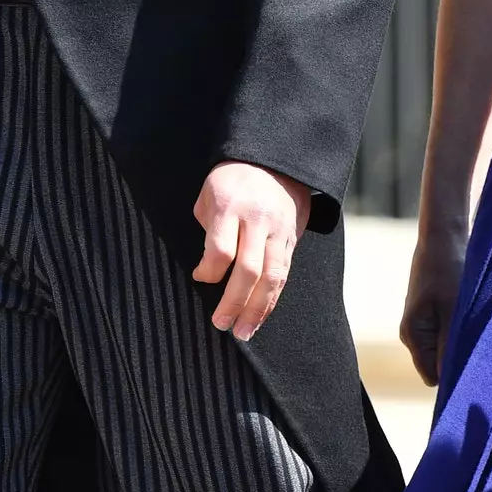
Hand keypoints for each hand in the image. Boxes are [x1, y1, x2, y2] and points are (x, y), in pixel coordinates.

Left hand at [192, 162, 310, 341]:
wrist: (276, 159)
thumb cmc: (232, 178)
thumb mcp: (208, 192)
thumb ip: (207, 227)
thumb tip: (208, 269)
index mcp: (230, 205)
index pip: (221, 249)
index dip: (209, 271)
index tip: (199, 278)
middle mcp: (258, 220)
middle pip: (248, 269)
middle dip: (234, 302)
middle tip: (221, 324)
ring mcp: (278, 231)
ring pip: (272, 277)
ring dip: (257, 309)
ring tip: (244, 332)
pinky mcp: (292, 240)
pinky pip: (284, 274)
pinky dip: (271, 298)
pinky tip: (260, 316)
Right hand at [400, 225, 466, 388]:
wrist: (443, 237)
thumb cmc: (448, 270)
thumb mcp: (453, 310)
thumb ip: (449, 347)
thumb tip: (451, 382)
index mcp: (413, 336)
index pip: (433, 377)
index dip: (454, 377)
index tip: (476, 366)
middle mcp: (414, 335)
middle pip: (439, 365)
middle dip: (459, 360)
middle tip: (481, 345)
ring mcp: (423, 326)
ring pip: (446, 350)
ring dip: (462, 343)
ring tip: (476, 325)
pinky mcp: (433, 315)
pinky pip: (449, 336)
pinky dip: (462, 332)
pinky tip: (473, 318)